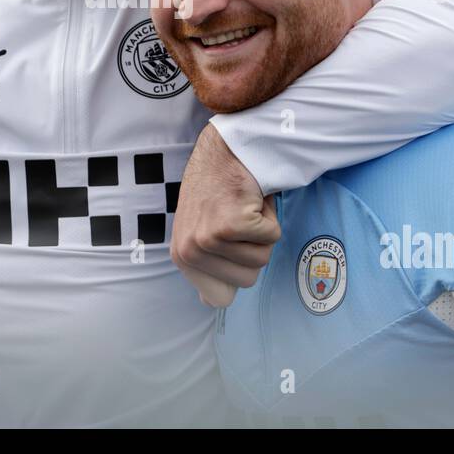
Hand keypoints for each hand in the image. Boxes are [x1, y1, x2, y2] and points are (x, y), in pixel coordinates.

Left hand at [171, 123, 280, 306]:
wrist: (225, 150)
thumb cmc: (218, 190)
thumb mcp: (199, 231)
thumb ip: (205, 265)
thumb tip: (210, 303)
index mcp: (181, 257)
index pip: (218, 300)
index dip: (234, 275)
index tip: (231, 248)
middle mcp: (190, 252)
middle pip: (247, 281)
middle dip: (252, 250)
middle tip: (238, 220)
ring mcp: (209, 239)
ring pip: (263, 259)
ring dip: (261, 232)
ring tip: (242, 208)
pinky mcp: (232, 224)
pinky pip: (272, 236)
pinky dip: (270, 217)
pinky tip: (250, 199)